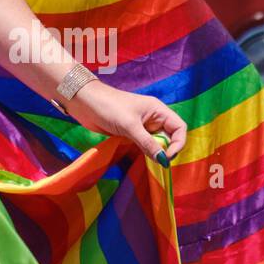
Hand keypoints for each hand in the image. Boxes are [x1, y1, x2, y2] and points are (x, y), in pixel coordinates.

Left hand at [64, 78, 186, 163]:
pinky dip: (145, 152)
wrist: (84, 101)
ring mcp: (142, 125)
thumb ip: (148, 143)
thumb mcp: (130, 125)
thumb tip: (164, 161)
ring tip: (150, 161)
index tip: (167, 156)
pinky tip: (141, 158)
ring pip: (157, 142)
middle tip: (158, 161)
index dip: (178, 143)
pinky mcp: (131, 132)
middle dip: (167, 149)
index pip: (179, 128)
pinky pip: (145, 144)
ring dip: (156, 152)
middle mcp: (153, 118)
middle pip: (170, 137)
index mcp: (158, 110)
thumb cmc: (108, 107)